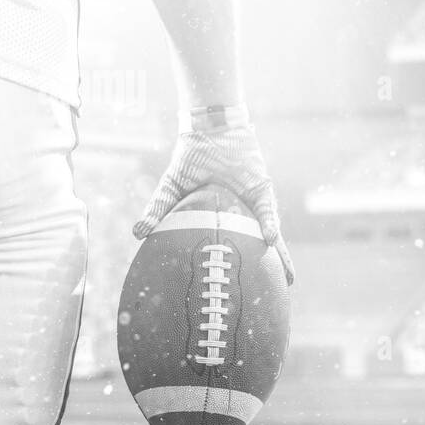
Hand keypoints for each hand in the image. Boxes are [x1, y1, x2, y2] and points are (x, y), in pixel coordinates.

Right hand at [133, 105, 294, 284]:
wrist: (208, 130)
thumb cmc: (192, 158)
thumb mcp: (171, 189)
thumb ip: (158, 211)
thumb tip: (136, 234)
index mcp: (225, 218)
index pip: (234, 247)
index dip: (238, 268)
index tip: (242, 293)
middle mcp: (245, 215)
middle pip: (258, 247)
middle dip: (269, 270)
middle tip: (277, 294)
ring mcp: (255, 204)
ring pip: (271, 234)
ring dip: (279, 255)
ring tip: (289, 278)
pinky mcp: (262, 190)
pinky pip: (266, 210)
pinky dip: (268, 225)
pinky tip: (269, 240)